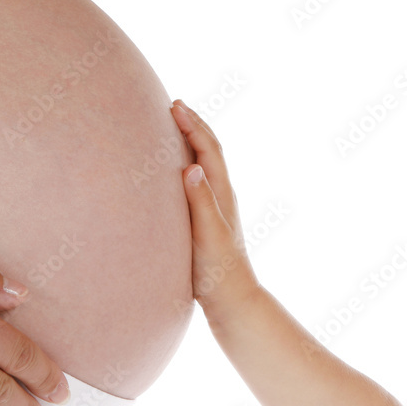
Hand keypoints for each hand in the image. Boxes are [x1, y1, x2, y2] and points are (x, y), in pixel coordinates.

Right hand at [171, 100, 259, 318]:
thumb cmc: (218, 271)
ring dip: (192, 144)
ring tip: (175, 129)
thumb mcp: (208, 235)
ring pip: (205, 167)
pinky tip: (175, 175)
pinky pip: (198, 184)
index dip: (193, 126)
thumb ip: (201, 202)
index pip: (208, 150)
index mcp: (221, 195)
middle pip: (210, 152)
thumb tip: (192, 167)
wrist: (232, 300)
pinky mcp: (208, 223)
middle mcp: (222, 198)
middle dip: (194, 127)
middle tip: (175, 105)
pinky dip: (187, 167)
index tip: (174, 105)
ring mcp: (216, 210)